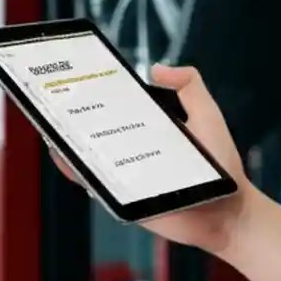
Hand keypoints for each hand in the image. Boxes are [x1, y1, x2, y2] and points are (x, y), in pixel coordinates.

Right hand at [49, 63, 255, 254]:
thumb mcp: (207, 114)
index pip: (118, 108)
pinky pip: (96, 185)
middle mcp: (134, 150)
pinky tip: (65, 156)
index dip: (98, 95)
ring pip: (90, 157)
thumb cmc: (222, 164)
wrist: (229, 212)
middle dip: (75, 116)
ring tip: (51, 124)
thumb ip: (190, 86)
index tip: (78, 78)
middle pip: (98, 131)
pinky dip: (77, 172)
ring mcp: (127, 174)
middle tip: (55, 99)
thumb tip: (156, 68)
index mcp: (150, 128)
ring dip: (69, 143)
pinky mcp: (125, 197)